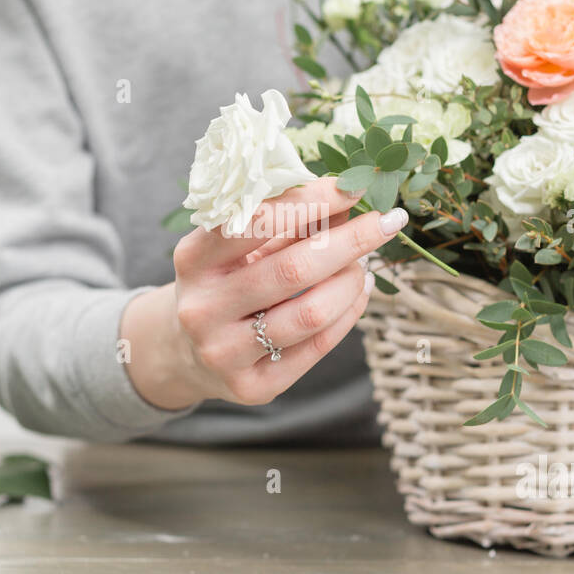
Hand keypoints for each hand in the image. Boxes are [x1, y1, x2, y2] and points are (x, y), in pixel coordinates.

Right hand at [122, 178, 408, 409]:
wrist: (186, 351)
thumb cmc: (222, 282)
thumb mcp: (235, 247)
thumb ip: (284, 223)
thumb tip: (348, 197)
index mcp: (193, 259)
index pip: (259, 222)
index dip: (312, 201)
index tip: (355, 186)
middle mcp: (202, 308)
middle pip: (294, 269)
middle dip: (350, 241)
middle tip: (387, 221)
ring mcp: (224, 352)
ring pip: (311, 313)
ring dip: (351, 281)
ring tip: (364, 264)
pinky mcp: (251, 387)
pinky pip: (317, 347)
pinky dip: (349, 314)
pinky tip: (359, 293)